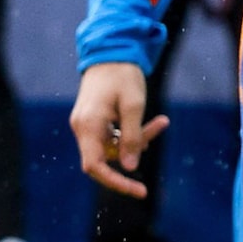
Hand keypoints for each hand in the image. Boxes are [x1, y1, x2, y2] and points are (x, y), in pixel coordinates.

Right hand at [71, 62, 166, 198]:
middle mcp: (82, 127)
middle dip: (133, 155)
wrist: (110, 51)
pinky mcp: (94, 121)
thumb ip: (132, 137)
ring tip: (161, 121)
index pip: (95, 166)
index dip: (115, 182)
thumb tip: (130, 167)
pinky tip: (154, 122)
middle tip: (158, 140)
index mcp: (88, 125)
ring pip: (113, 148)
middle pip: (105, 159)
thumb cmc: (122, 75)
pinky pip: (113, 138)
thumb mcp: (133, 105)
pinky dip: (131, 134)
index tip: (139, 190)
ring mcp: (86, 125)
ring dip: (137, 141)